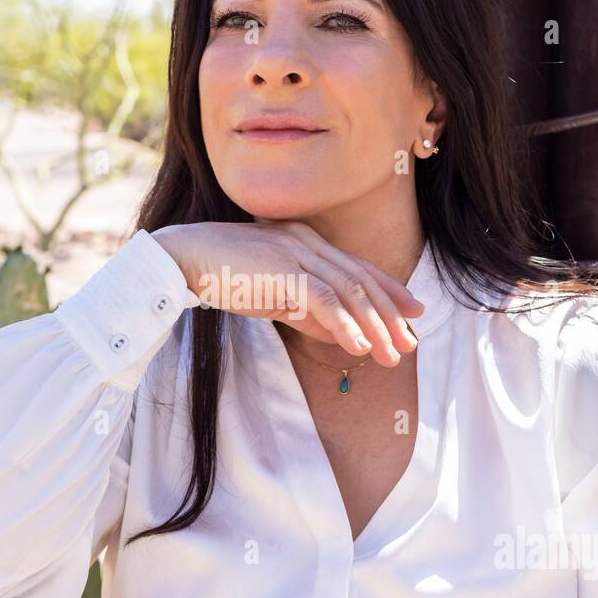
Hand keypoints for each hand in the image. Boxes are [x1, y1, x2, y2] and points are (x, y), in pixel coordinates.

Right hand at [151, 220, 424, 366]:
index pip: (357, 268)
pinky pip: (323, 298)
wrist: (184, 260)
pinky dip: (345, 324)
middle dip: (390, 314)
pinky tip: (358, 347)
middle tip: (410, 343)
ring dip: (374, 325)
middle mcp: (308, 242)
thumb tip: (341, 334)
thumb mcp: (274, 296)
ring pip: (349, 290)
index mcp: (307, 242)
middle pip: (361, 279)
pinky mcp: (283, 269)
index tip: (413, 315)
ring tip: (391, 355)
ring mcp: (296, 252)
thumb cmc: (225, 277)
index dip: (389, 291)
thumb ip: (307, 311)